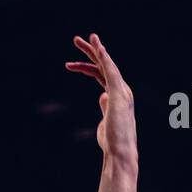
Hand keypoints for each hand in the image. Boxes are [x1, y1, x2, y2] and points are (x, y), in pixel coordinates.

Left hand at [66, 33, 136, 168]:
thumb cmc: (112, 141)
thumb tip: (102, 96)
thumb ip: (105, 106)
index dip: (86, 67)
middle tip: (76, 40)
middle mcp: (121, 90)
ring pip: (108, 64)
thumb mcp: (106, 119)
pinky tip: (98, 49)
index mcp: (116, 95)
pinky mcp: (119, 94)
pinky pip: (112, 71)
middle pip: (103, 66)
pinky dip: (105, 59)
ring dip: (96, 49)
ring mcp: (121, 91)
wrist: (120, 152)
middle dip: (90, 51)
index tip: (70, 64)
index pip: (100, 75)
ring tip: (83, 39)